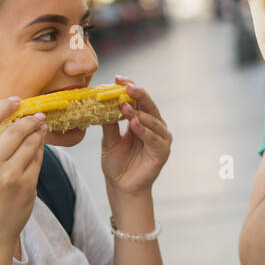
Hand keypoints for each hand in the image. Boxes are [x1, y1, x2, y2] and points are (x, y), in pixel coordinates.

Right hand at [0, 97, 46, 252]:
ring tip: (41, 127)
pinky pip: (38, 160)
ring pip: (31, 143)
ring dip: (38, 132)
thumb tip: (7, 122)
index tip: (15, 101)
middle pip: (15, 129)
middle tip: (36, 115)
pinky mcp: (27, 186)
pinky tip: (39, 146)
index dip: (4, 106)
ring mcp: (10, 176)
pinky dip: (40, 150)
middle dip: (28, 118)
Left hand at [101, 75, 170, 197]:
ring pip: (152, 120)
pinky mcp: (162, 150)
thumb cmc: (117, 162)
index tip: (118, 78)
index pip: (137, 99)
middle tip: (127, 86)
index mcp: (142, 119)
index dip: (129, 87)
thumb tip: (101, 103)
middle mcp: (154, 125)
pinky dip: (144, 130)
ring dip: (139, 112)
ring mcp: (160, 137)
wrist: (122, 186)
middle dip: (138, 94)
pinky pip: (153, 137)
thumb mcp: (109, 140)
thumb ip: (109, 123)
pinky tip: (134, 123)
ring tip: (125, 106)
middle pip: (148, 105)